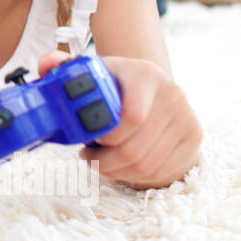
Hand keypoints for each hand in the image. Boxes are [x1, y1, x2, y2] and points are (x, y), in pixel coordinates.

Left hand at [36, 50, 201, 188]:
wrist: (150, 88)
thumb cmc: (113, 84)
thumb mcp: (90, 72)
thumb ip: (62, 67)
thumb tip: (46, 64)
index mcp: (145, 75)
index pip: (131, 116)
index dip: (106, 137)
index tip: (87, 141)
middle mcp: (173, 94)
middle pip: (136, 148)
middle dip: (104, 161)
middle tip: (88, 157)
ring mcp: (187, 118)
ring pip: (147, 165)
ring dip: (117, 171)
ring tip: (101, 161)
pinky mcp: (194, 139)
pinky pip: (161, 173)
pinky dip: (135, 176)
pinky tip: (122, 165)